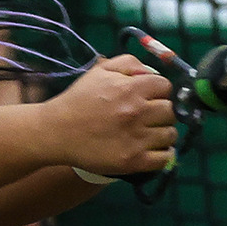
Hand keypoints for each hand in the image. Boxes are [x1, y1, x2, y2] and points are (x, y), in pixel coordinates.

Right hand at [45, 55, 177, 176]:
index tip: (149, 99)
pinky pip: (164, 158)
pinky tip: (154, 150)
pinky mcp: (133, 161)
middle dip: (160, 113)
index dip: (158, 92)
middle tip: (147, 117)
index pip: (165, 87)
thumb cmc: (78, 100)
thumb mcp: (100, 71)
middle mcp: (137, 113)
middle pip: (170, 111)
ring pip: (170, 135)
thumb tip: (151, 73)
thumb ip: (129, 64)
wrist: (56, 132)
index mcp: (131, 88)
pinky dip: (163, 155)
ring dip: (163, 133)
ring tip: (149, 134)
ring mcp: (137, 139)